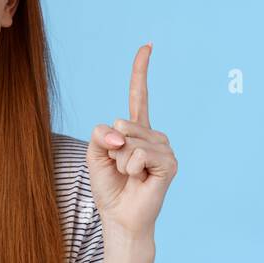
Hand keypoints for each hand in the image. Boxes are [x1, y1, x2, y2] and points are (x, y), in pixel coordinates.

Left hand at [86, 43, 178, 241]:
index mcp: (135, 130)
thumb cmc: (108, 186)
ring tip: (129, 176)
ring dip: (120, 161)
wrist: (118, 216)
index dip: (140, 71)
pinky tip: (139, 180)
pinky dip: (129, 168)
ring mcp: (164, 148)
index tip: (147, 46)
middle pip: (121, 123)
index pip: (138, 96)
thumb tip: (120, 132)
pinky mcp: (169, 163)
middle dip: (110, 147)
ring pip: (129, 140)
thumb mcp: (94, 154)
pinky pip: (138, 155)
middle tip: (118, 167)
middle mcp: (153, 135)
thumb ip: (100, 134)